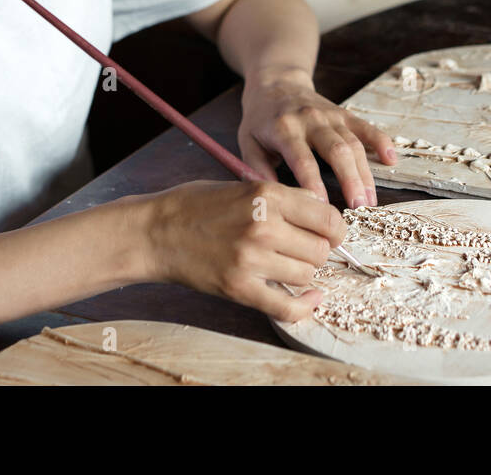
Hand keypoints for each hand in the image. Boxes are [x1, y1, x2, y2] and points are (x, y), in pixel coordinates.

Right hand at [142, 179, 346, 321]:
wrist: (155, 231)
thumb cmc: (197, 205)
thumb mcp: (244, 185)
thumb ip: (284, 196)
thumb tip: (322, 209)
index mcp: (268, 195)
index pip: (328, 218)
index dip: (335, 229)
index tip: (329, 234)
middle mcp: (264, 226)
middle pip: (321, 249)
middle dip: (317, 251)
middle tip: (300, 249)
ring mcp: (251, 259)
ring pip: (307, 274)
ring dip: (303, 273)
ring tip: (285, 264)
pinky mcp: (239, 287)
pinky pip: (286, 306)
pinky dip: (304, 306)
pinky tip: (311, 299)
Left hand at [237, 67, 397, 207]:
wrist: (276, 84)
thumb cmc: (260, 120)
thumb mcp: (247, 142)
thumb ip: (257, 170)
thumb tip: (274, 200)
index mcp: (284, 129)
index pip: (303, 160)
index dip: (314, 184)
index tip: (322, 207)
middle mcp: (311, 120)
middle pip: (337, 151)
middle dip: (350, 180)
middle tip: (358, 207)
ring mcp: (331, 116)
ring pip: (354, 144)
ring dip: (365, 173)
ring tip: (370, 201)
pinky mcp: (344, 114)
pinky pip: (366, 127)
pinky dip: (381, 142)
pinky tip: (391, 160)